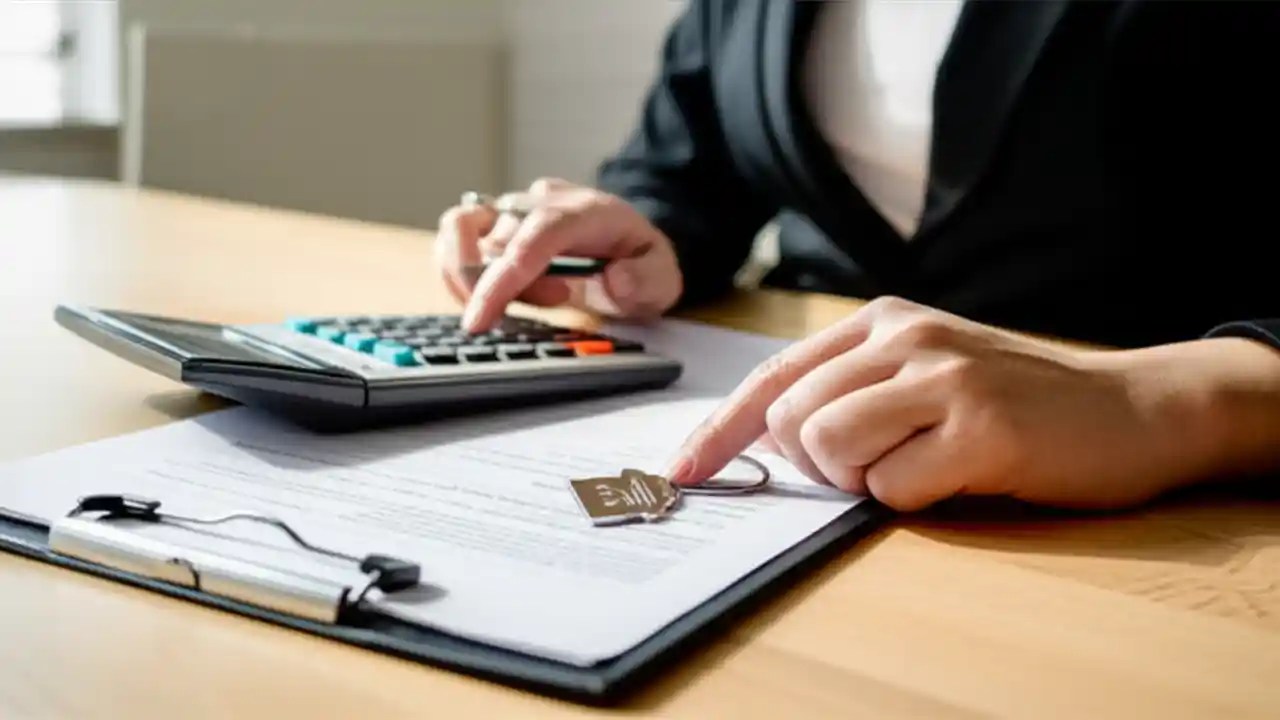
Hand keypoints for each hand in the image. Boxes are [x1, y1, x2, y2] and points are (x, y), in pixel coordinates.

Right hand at [434, 178, 683, 332]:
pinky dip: (459, 273)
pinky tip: (499, 294)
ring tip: (525, 297)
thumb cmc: (639, 265)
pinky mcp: (493, 221)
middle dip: (503, 287)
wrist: (626, 246)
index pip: (536, 233)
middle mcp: (542, 202)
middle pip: (490, 236)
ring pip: (460, 232)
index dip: (504, 274)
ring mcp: (514, 208)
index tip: (481, 314)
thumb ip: (649, 280)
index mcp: (586, 211)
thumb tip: (616, 278)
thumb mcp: (662, 279)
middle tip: (552, 302)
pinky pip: (453, 238)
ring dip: (474, 276)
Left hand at [666, 296, 1279, 510]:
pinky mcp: (982, 429)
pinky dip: (910, 499)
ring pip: (830, 447)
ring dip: (856, 481)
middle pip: (792, 417)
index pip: (772, 376)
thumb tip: (766, 439)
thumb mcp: (924, 372)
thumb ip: (851, 390)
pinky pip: (893, 487)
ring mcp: (946, 379)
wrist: (1129, 409)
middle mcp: (906, 338)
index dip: (720, 431)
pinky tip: (955, 477)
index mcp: (881, 322)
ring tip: (912, 469)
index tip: (684, 471)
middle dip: (810, 463)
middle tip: (866, 469)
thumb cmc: (1014, 402)